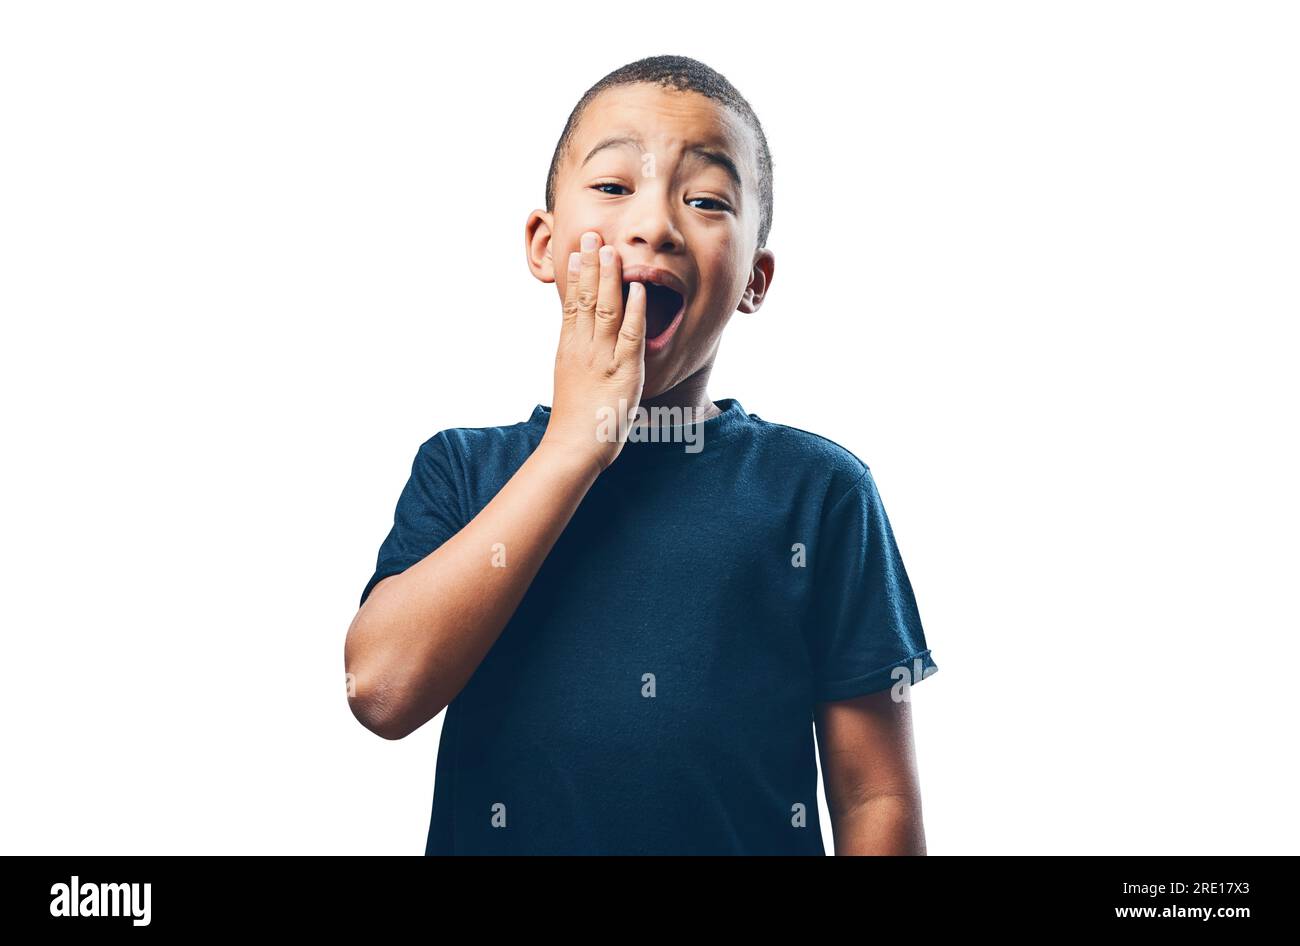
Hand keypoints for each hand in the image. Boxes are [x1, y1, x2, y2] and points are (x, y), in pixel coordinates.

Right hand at [540, 230, 645, 474]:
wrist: (573, 447)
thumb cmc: (576, 421)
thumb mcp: (571, 379)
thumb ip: (578, 357)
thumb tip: (579, 341)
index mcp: (569, 349)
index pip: (571, 304)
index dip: (575, 276)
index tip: (576, 252)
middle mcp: (583, 348)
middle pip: (585, 299)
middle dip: (589, 265)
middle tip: (591, 236)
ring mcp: (603, 358)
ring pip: (606, 310)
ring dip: (610, 278)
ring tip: (612, 250)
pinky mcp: (624, 371)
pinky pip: (630, 335)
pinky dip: (635, 310)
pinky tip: (638, 289)